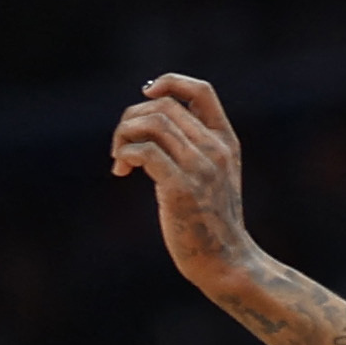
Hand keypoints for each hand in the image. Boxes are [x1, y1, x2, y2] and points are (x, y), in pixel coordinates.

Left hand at [109, 75, 257, 295]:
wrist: (226, 262)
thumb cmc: (211, 223)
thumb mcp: (213, 177)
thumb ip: (195, 149)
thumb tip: (149, 125)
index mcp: (226, 141)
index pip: (201, 91)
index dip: (170, 82)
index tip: (146, 94)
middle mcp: (215, 149)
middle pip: (163, 106)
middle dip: (131, 119)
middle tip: (120, 147)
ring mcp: (200, 168)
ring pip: (151, 124)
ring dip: (123, 137)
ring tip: (119, 160)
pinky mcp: (181, 188)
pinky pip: (144, 152)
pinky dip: (125, 155)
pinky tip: (122, 171)